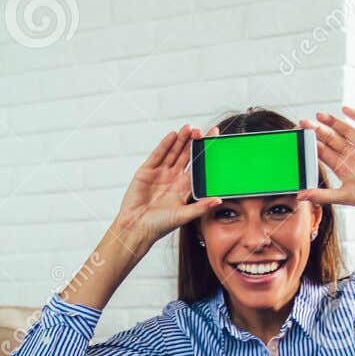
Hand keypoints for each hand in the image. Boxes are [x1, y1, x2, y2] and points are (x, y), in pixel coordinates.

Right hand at [110, 126, 220, 253]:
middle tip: (202, 131)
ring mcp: (160, 173)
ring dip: (182, 140)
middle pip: (187, 156)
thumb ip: (201, 207)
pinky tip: (173, 135)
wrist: (136, 227)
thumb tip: (219, 200)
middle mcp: (174, 179)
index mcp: (184, 188)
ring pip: (173, 152)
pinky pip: (158, 155)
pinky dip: (165, 145)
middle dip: (194, 143)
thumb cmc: (159, 226)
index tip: (215, 141)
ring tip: (190, 128)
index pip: (199, 167)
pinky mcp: (147, 171)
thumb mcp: (183, 216)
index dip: (206, 153)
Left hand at [299, 106, 354, 217]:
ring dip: (333, 122)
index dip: (311, 144)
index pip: (323, 153)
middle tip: (304, 122)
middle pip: (331, 140)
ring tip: (319, 115)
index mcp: (344, 168)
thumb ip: (322, 195)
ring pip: (346, 131)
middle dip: (318, 131)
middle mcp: (353, 156)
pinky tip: (345, 110)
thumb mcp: (345, 196)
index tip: (300, 135)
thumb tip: (300, 197)